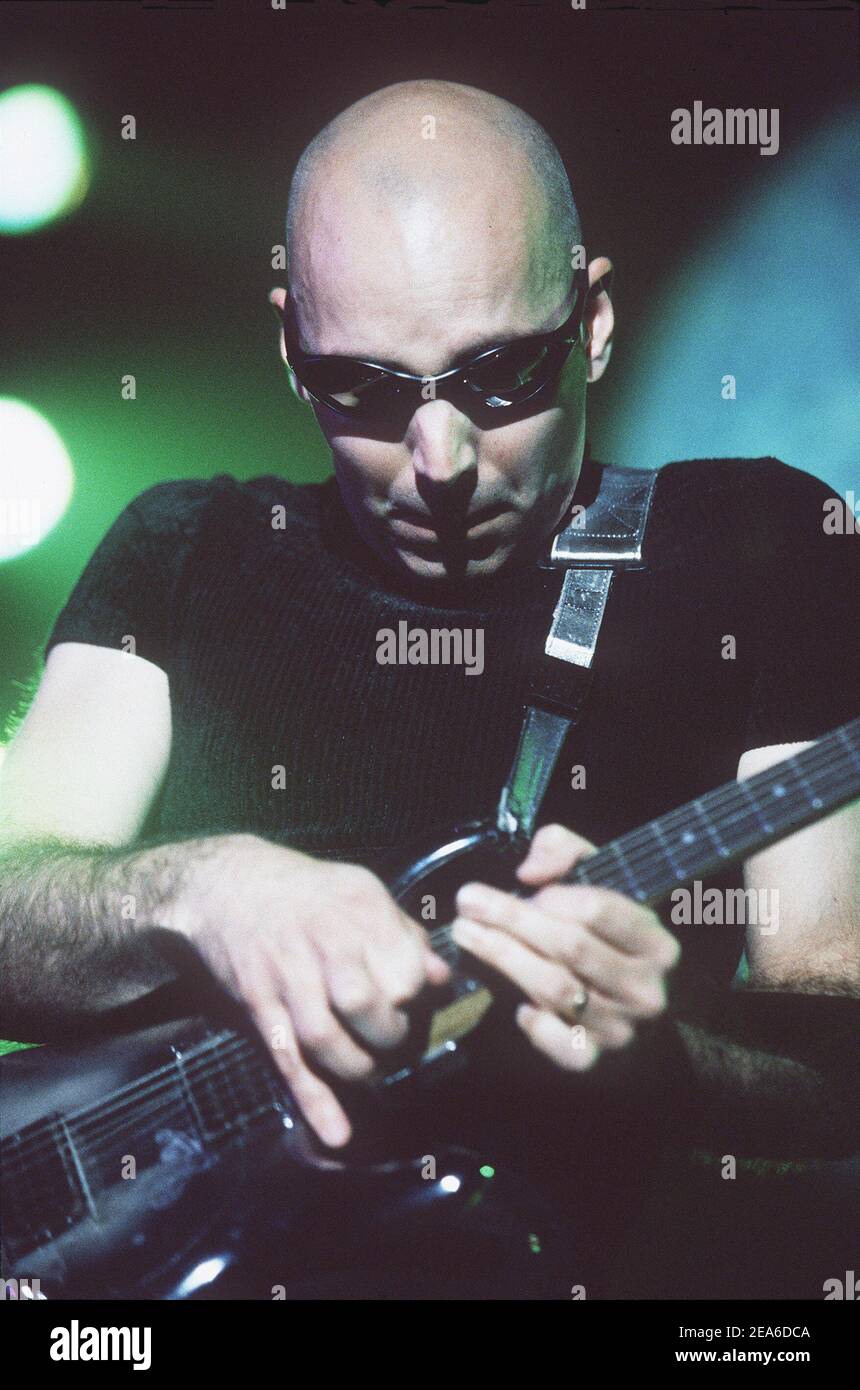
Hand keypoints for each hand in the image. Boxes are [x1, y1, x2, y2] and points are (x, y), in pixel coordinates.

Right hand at [169, 834, 450, 1147]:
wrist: (226, 884)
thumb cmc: (306, 891)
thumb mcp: (360, 891)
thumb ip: (403, 933)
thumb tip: (442, 978)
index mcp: (360, 907)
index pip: (406, 968)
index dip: (415, 994)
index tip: (410, 1000)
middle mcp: (324, 940)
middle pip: (365, 1003)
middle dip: (388, 1034)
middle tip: (391, 1037)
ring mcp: (286, 974)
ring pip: (325, 1038)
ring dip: (356, 1066)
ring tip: (369, 1068)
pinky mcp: (259, 1003)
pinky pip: (288, 1058)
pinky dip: (314, 1099)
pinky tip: (336, 1133)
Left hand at [450, 823, 679, 1071]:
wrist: (634, 1007)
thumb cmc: (606, 934)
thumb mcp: (597, 878)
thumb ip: (564, 851)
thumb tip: (530, 873)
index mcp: (655, 942)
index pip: (597, 910)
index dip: (550, 897)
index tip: (515, 886)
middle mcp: (646, 988)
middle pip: (570, 947)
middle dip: (511, 922)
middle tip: (466, 904)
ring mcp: (624, 1029)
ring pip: (556, 989)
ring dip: (504, 960)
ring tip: (465, 934)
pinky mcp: (598, 1061)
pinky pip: (562, 1045)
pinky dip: (537, 1027)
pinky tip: (518, 1008)